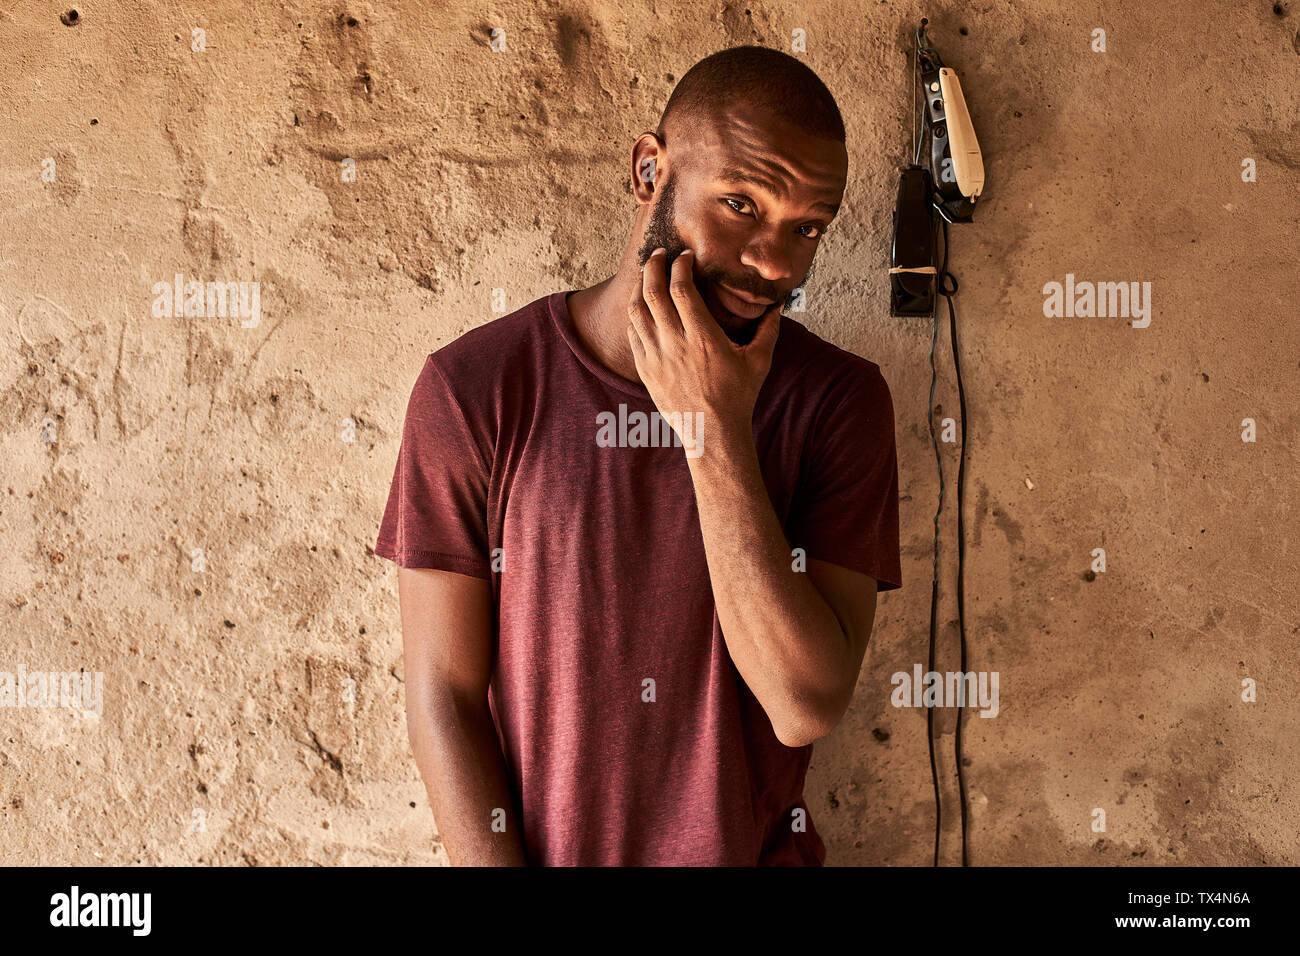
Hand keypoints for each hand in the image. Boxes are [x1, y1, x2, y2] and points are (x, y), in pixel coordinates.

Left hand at [627, 248, 780, 444]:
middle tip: (659, 255)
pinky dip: (635, 315)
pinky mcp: (645, 371)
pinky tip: (642, 308)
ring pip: (637, 311)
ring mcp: (656, 357)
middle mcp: (675, 344)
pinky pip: (633, 334)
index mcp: (703, 336)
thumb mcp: (759, 361)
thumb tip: (778, 305)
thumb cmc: (738, 397)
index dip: (680, 266)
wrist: (712, 432)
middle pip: (653, 292)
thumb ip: (768, 329)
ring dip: (640, 288)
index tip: (685, 257)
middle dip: (653, 267)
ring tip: (647, 276)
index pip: (681, 288)